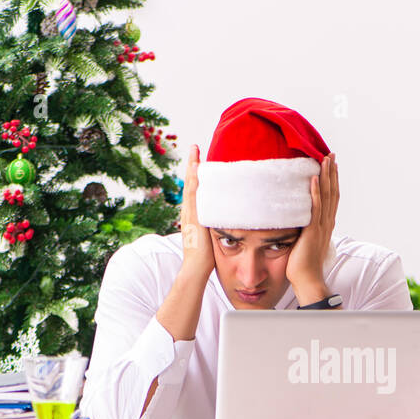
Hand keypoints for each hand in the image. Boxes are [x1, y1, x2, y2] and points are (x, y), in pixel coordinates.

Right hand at [179, 144, 214, 278]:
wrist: (195, 270)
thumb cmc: (206, 260)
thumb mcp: (212, 239)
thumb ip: (218, 229)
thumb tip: (230, 223)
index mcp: (193, 217)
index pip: (195, 192)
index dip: (196, 176)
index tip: (199, 162)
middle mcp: (189, 213)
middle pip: (190, 184)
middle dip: (192, 165)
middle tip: (195, 148)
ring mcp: (190, 214)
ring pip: (191, 185)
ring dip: (192, 167)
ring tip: (195, 151)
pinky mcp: (193, 216)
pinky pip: (194, 194)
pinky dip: (194, 180)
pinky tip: (197, 168)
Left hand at [286, 152, 338, 303]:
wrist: (307, 279)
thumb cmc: (302, 264)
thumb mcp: (303, 241)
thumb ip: (301, 228)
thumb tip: (292, 220)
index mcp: (325, 225)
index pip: (331, 198)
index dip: (332, 181)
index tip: (331, 166)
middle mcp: (326, 223)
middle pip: (332, 192)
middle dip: (332, 173)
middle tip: (331, 155)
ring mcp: (321, 226)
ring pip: (326, 196)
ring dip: (326, 177)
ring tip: (325, 160)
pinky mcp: (313, 231)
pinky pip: (315, 208)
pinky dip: (316, 192)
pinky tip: (314, 179)